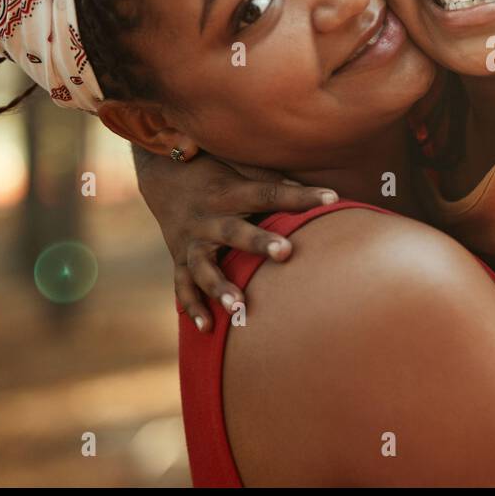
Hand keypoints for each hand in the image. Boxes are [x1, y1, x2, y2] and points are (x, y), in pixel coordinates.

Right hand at [134, 148, 337, 331]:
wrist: (163, 175)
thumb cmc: (217, 172)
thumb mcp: (242, 167)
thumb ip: (274, 180)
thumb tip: (318, 191)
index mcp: (229, 192)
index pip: (269, 192)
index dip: (300, 196)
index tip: (331, 198)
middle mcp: (208, 218)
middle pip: (234, 231)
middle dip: (258, 242)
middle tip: (285, 252)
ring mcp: (191, 242)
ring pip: (203, 267)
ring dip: (219, 286)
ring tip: (238, 306)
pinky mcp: (179, 260)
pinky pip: (183, 286)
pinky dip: (193, 307)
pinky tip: (207, 327)